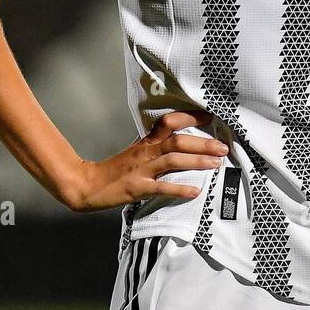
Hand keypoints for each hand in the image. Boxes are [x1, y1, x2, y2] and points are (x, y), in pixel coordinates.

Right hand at [64, 109, 228, 212]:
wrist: (87, 185)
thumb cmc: (116, 170)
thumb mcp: (136, 152)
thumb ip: (156, 145)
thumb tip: (181, 140)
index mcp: (145, 142)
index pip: (168, 122)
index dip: (189, 118)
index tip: (209, 117)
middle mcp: (145, 153)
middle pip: (177, 141)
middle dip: (202, 143)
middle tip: (223, 147)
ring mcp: (141, 170)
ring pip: (172, 161)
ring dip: (196, 162)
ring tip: (216, 164)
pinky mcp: (137, 188)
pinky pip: (161, 188)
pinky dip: (179, 189)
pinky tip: (195, 192)